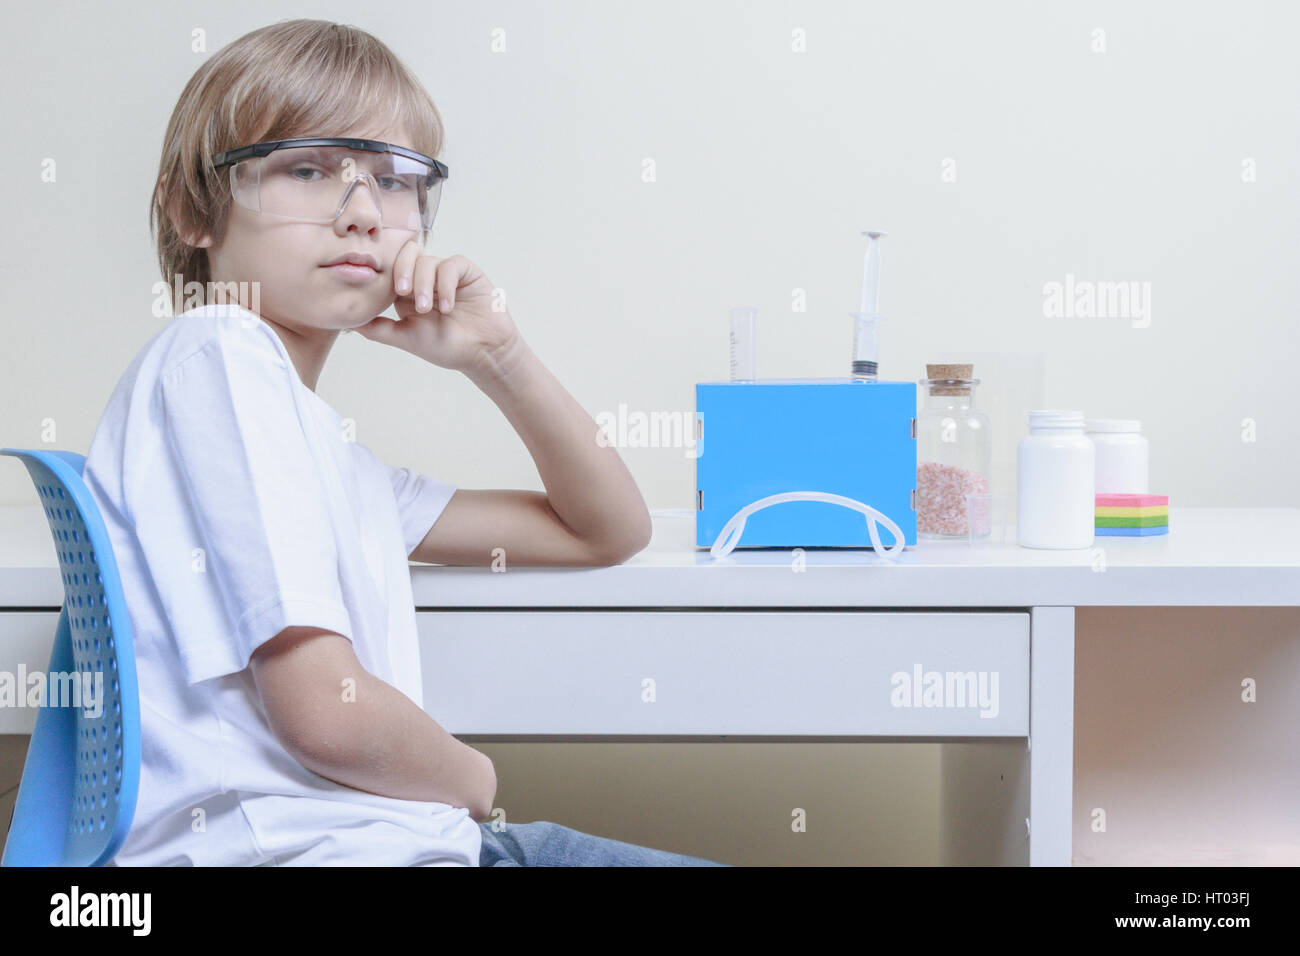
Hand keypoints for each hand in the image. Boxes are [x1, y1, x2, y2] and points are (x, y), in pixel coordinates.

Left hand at [354, 240, 520, 374]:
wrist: (482, 353)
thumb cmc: (446, 347)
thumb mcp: (405, 337)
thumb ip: (377, 328)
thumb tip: (348, 322)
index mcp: (408, 291)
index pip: (391, 268)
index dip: (386, 274)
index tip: (389, 293)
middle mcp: (426, 278)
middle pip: (407, 255)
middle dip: (402, 271)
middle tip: (404, 293)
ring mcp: (446, 273)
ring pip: (427, 261)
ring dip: (425, 284)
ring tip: (430, 310)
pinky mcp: (466, 272)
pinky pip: (451, 265)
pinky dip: (446, 285)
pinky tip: (448, 306)